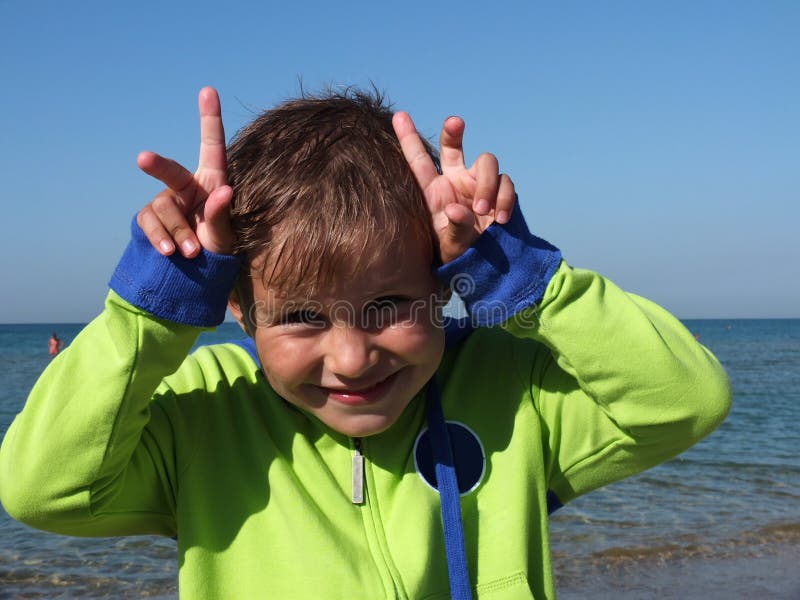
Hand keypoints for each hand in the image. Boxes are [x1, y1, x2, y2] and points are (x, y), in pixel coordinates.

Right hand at [136, 87, 233, 256]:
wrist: (198, 271)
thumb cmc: (219, 245)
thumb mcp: (226, 234)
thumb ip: (222, 214)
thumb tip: (224, 191)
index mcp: (212, 181)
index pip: (212, 146)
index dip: (210, 118)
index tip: (209, 90)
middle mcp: (187, 186)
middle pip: (171, 171)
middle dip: (157, 166)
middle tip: (143, 158)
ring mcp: (167, 200)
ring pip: (163, 207)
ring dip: (177, 231)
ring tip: (191, 251)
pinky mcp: (151, 218)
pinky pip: (148, 222)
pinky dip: (159, 237)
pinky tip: (169, 252)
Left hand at [393, 112, 515, 263]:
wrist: (483, 263)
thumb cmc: (457, 253)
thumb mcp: (450, 245)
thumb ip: (454, 228)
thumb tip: (457, 210)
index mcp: (433, 190)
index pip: (419, 160)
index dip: (408, 137)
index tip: (399, 115)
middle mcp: (455, 180)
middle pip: (453, 146)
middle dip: (453, 132)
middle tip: (455, 123)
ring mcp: (478, 183)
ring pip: (487, 162)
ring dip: (487, 185)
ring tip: (482, 211)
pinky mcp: (499, 191)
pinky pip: (506, 183)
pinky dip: (505, 199)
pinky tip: (500, 218)